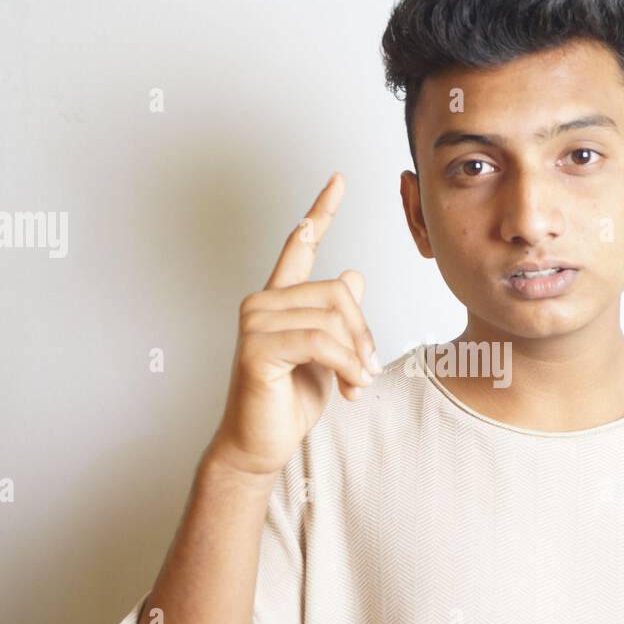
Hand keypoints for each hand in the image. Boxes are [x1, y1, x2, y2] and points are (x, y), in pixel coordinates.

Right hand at [206, 172, 379, 477]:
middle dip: (363, 333)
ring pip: (332, 318)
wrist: (263, 443)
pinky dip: (344, 365)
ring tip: (359, 383)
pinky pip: (320, 342)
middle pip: (337, 292)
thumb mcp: (327, 355)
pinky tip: (350, 387)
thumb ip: (337, 318)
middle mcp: (262, 303)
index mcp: (279, 300)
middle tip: (368, 371)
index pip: (299, 244)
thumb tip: (355, 274)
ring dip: (356, 355)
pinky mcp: (256, 348)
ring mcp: (254, 322)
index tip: (338, 179)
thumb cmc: (290, 401)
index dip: (320, 212)